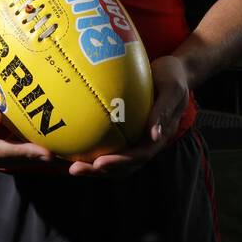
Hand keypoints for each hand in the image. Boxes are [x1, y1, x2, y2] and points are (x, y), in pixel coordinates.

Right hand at [0, 70, 55, 170]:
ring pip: (10, 160)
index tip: (47, 153)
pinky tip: (50, 150)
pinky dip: (27, 151)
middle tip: (65, 159)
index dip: (23, 153)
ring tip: (64, 159)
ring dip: (35, 159)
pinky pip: (8, 153)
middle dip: (35, 160)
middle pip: (7, 160)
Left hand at [66, 54, 189, 176]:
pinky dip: (91, 147)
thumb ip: (163, 111)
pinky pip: (108, 142)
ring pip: (113, 158)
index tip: (99, 164)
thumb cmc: (173, 76)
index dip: (119, 163)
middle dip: (98, 170)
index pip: (138, 156)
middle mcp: (146, 142)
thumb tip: (153, 135)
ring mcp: (136, 138)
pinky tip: (71, 142)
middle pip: (122, 165)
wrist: (172, 71)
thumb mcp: (173, 89)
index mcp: (158, 137)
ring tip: (68, 164)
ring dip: (92, 165)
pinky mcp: (126, 131)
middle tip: (75, 169)